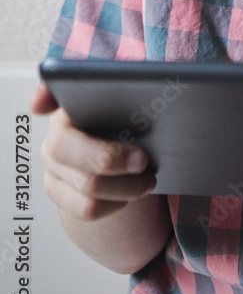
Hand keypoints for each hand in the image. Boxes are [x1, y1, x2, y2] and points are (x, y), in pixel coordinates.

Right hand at [31, 82, 155, 221]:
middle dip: (110, 157)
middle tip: (143, 159)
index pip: (49, 93)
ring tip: (147, 180)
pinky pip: (87, 208)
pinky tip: (128, 192)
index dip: (42, 96)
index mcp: (73, 102)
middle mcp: (55, 132)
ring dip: (126, 186)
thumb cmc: (126, 125)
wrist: (118, 159)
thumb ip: (134, 91)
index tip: (41, 103)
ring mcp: (53, 165)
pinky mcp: (58, 192)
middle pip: (65, 147)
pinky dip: (115, 203)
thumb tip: (149, 85)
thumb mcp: (132, 105)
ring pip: (86, 184)